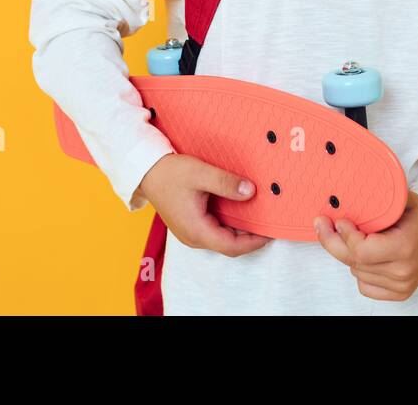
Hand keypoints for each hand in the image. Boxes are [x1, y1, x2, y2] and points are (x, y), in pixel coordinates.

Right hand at [136, 153, 271, 256]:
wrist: (146, 171)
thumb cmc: (170, 173)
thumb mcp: (200, 173)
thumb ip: (226, 183)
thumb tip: (251, 192)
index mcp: (196, 230)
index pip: (232, 246)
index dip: (254, 242)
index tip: (272, 231)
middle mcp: (193, 238)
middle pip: (229, 245)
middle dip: (250, 237)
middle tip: (269, 221)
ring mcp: (190, 233)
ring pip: (222, 239)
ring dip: (240, 231)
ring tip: (258, 215)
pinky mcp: (189, 226)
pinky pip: (214, 231)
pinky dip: (229, 225)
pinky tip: (239, 211)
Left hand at [313, 191, 417, 300]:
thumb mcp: (403, 199)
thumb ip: (378, 199)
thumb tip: (346, 195)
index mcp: (405, 247)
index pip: (362, 250)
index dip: (345, 236)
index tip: (339, 220)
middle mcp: (403, 271)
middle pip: (355, 262)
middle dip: (334, 242)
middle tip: (322, 226)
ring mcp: (402, 285)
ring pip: (357, 273)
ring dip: (349, 255)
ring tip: (353, 238)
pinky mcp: (399, 293)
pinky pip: (365, 287)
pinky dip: (359, 271)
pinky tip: (364, 256)